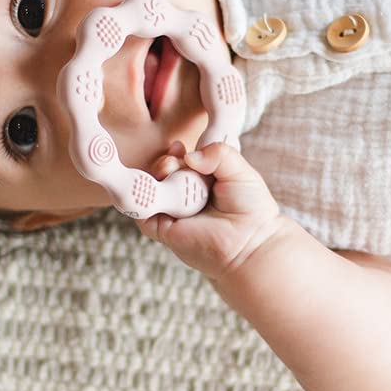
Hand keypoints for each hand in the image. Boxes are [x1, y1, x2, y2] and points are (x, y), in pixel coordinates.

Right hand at [134, 140, 284, 281]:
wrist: (250, 243)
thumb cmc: (250, 209)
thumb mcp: (239, 170)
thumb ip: (219, 153)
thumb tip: (189, 155)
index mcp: (199, 183)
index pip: (178, 162)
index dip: (174, 154)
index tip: (178, 147)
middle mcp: (183, 197)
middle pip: (160, 173)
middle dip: (163, 162)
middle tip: (174, 161)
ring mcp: (171, 212)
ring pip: (147, 188)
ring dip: (153, 174)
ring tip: (168, 169)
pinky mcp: (161, 229)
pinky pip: (141, 210)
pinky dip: (139, 196)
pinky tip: (153, 186)